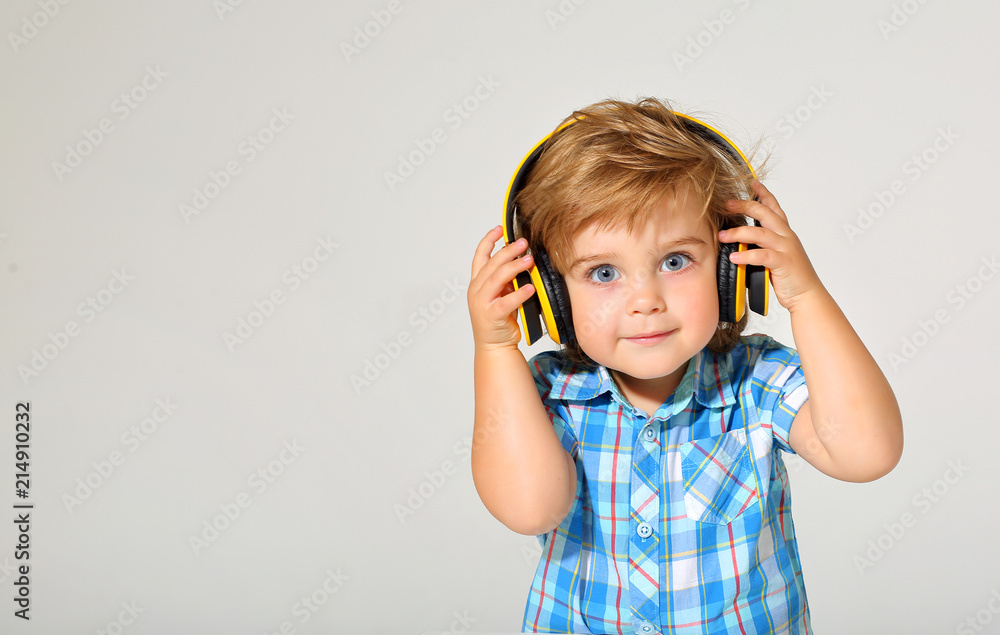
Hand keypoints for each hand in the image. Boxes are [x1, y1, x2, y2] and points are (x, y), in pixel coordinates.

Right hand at [467, 225, 536, 349]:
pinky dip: (519, 294)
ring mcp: (482, 303)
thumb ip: (505, 279)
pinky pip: (506, 302)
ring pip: (497, 279)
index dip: (488, 241)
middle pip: (492, 265)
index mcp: (477, 283)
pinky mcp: (492, 316)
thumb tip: (519, 259)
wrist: (494, 345)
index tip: (500, 229)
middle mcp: (477, 291)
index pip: (480, 256)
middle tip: (523, 243)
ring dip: (514, 267)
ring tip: (529, 261)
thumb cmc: (498, 319)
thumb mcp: (500, 294)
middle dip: (508, 251)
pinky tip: (530, 288)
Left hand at [719, 180, 823, 312]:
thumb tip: (741, 240)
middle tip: (727, 204)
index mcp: (785, 233)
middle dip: (744, 206)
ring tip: (722, 235)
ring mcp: (786, 248)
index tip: (752, 183)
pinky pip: (762, 255)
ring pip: (760, 233)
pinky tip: (734, 256)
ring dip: (738, 233)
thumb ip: (763, 245)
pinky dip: (746, 255)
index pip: (774, 207)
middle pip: (764, 213)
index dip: (763, 194)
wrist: (807, 295)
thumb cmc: (791, 276)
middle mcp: (786, 237)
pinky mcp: (783, 263)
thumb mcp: (776, 255)